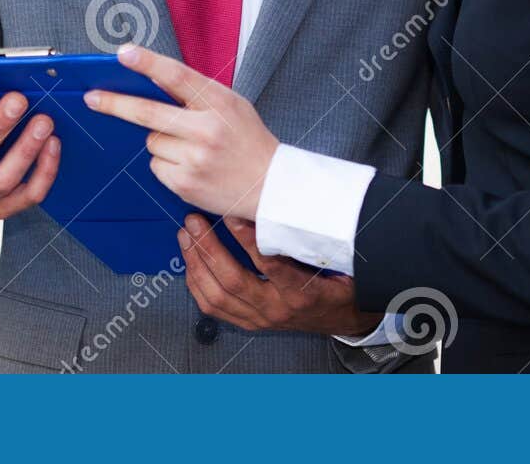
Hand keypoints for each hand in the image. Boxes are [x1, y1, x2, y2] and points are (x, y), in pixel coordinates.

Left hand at [83, 44, 276, 218]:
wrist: (270, 185)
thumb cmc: (247, 139)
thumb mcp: (231, 105)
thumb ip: (197, 93)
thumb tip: (151, 78)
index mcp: (219, 103)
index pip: (177, 77)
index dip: (148, 62)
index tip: (124, 53)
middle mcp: (206, 131)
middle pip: (148, 113)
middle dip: (115, 104)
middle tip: (91, 98)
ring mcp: (194, 160)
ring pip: (151, 141)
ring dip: (160, 141)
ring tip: (191, 149)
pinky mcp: (185, 184)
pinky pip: (155, 166)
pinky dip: (165, 164)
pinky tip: (189, 166)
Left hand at [177, 214, 381, 336]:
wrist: (343, 319)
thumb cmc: (339, 285)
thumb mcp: (336, 262)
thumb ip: (309, 240)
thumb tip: (283, 205)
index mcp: (302, 292)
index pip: (270, 265)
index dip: (248, 239)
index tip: (232, 214)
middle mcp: (277, 309)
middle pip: (233, 281)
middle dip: (208, 248)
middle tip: (194, 221)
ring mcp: (259, 319)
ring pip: (216, 296)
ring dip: (197, 264)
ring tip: (186, 237)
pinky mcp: (248, 324)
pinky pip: (213, 308)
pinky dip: (197, 284)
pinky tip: (190, 262)